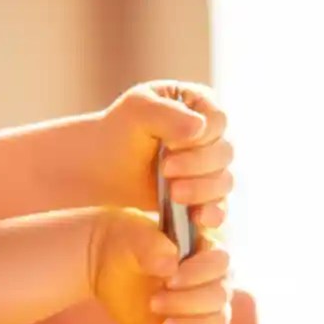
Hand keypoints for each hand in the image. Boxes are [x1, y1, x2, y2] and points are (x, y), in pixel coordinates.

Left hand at [87, 208, 231, 323]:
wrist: (105, 267)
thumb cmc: (125, 246)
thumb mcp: (130, 239)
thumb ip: (149, 246)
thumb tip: (170, 264)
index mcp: (204, 248)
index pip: (221, 250)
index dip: (220, 228)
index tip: (200, 233)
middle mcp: (212, 276)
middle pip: (220, 291)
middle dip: (190, 299)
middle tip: (155, 299)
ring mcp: (204, 305)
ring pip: (218, 318)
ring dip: (192, 323)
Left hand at [96, 80, 233, 228]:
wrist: (99, 167)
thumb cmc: (118, 131)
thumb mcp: (137, 110)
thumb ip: (168, 113)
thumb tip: (199, 127)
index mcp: (199, 105)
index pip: (218, 121)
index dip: (201, 136)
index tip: (168, 144)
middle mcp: (210, 136)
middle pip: (224, 153)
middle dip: (197, 164)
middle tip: (165, 170)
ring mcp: (208, 168)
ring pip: (224, 182)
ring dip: (202, 189)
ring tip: (174, 193)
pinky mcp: (202, 197)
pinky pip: (219, 208)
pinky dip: (213, 213)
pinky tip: (198, 218)